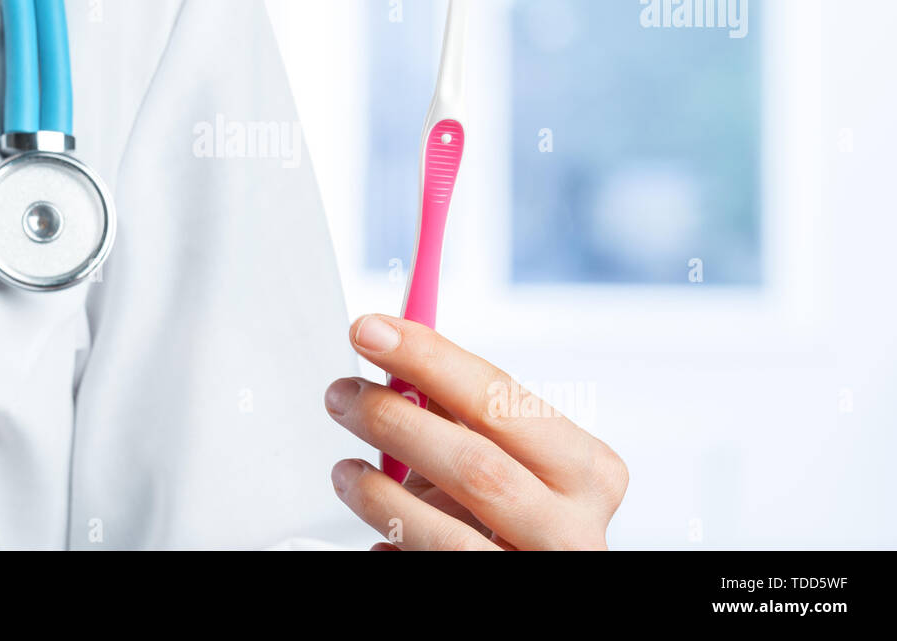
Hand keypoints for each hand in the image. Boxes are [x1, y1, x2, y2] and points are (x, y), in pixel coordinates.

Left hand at [324, 314, 627, 549]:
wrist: (532, 569)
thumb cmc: (513, 513)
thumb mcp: (500, 455)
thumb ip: (458, 409)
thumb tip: (391, 348)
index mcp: (585, 469)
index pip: (501, 398)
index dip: (429, 358)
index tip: (371, 331)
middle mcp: (572, 525)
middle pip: (478, 466)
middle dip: (396, 422)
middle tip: (343, 396)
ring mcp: (536, 567)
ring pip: (446, 537)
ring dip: (380, 496)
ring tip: (345, 472)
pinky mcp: (498, 596)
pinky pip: (431, 571)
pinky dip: (392, 549)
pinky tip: (377, 537)